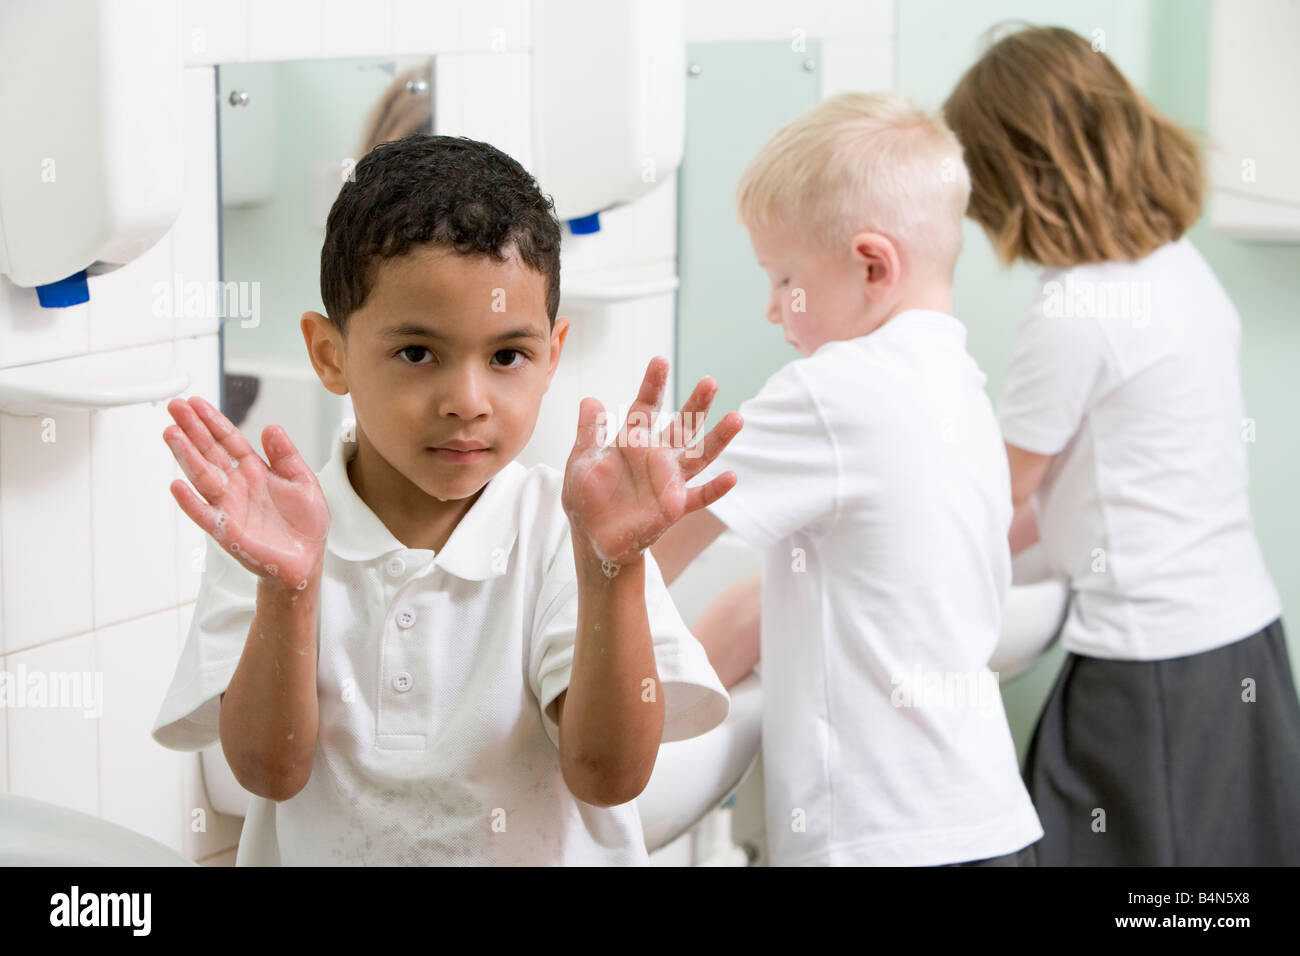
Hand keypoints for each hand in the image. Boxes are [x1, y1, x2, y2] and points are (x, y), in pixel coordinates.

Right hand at [163, 396, 329, 589]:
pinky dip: (190, 501)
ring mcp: (229, 506)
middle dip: (192, 429)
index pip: (228, 440)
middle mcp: (236, 485)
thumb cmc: (304, 523)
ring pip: (202, 477)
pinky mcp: (226, 531)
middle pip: (209, 452)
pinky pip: (204, 514)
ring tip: (171, 434)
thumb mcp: (302, 480)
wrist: (306, 560)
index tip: (195, 403)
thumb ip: (286, 455)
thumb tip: (271, 427)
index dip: (212, 421)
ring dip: (185, 456)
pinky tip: (177, 485)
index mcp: (254, 470)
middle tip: (174, 407)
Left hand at [562, 356, 742, 568]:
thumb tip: (590, 399)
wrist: (593, 536)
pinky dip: (715, 489)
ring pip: (699, 456)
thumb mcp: (582, 461)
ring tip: (736, 419)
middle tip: (710, 382)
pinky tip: (732, 477)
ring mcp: (669, 481)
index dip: (653, 386)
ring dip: (717, 439)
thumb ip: (589, 432)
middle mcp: (657, 456)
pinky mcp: (674, 507)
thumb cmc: (587, 496)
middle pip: (682, 426)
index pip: (645, 408)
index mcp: (633, 441)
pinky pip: (699, 497)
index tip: (660, 361)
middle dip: (696, 405)